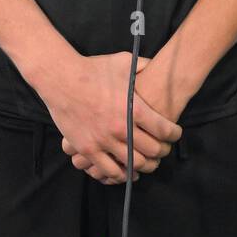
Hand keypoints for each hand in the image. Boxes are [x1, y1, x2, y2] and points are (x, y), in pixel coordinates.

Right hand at [47, 51, 181, 184]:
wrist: (61, 78)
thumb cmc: (93, 68)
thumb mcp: (123, 62)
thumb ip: (144, 65)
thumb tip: (158, 64)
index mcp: (134, 108)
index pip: (164, 129)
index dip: (174, 134)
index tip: (175, 134)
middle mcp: (121, 128)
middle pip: (153, 150)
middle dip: (162, 151)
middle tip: (164, 149)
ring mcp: (104, 141)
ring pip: (133, 163)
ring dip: (145, 165)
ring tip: (148, 162)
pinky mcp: (88, 149)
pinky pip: (109, 170)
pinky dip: (121, 174)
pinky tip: (126, 171)